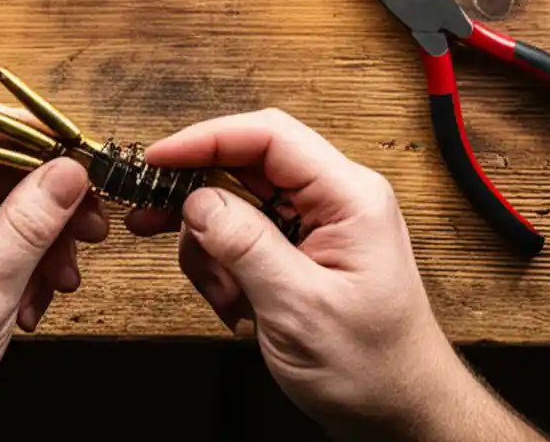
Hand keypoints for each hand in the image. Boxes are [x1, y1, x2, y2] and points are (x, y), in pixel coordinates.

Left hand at [0, 111, 107, 440]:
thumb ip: (26, 227)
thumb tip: (69, 170)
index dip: (38, 138)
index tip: (85, 161)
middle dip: (48, 204)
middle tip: (90, 233)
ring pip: (1, 210)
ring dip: (39, 245)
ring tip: (59, 285)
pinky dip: (19, 269)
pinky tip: (30, 306)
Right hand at [126, 109, 541, 440]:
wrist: (399, 416)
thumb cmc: (372, 368)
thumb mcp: (299, 308)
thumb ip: (246, 246)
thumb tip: (197, 199)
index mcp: (349, 197)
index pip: (269, 136)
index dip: (206, 139)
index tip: (156, 159)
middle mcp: (334, 201)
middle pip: (246, 165)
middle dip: (198, 197)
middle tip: (150, 218)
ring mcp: (317, 226)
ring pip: (237, 205)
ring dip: (212, 248)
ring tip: (223, 295)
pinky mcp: (301, 252)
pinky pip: (244, 239)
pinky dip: (224, 268)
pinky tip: (234, 304)